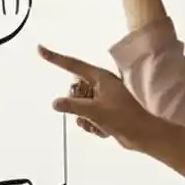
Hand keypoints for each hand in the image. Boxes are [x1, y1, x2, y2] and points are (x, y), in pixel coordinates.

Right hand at [38, 44, 155, 151]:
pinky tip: (103, 130)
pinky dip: (91, 124)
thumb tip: (55, 102)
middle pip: (75, 90)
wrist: (143, 135)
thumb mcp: (95, 112)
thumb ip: (74, 106)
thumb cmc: (123, 118)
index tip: (40, 49)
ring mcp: (103, 98)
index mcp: (100, 77)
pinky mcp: (105, 111)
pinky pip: (87, 115)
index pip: (73, 65)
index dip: (56, 58)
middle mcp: (101, 85)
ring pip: (80, 105)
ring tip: (99, 124)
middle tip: (90, 113)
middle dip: (77, 104)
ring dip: (85, 118)